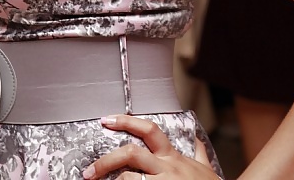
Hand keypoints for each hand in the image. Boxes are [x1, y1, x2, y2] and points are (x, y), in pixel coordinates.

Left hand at [82, 114, 218, 178]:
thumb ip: (198, 152)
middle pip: (131, 153)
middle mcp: (167, 168)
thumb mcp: (205, 168)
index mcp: (172, 157)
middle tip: (89, 171)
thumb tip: (196, 138)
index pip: (148, 130)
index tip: (106, 119)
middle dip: (106, 160)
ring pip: (130, 178)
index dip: (126, 121)